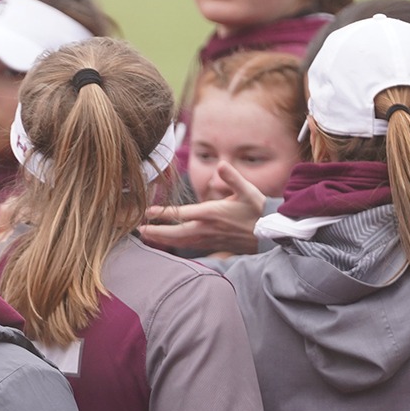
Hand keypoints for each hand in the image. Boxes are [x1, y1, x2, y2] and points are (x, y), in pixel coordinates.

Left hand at [138, 162, 266, 255]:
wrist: (270, 232)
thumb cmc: (258, 209)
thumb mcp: (248, 190)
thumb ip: (233, 177)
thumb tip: (221, 164)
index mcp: (212, 214)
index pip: (182, 214)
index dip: (163, 214)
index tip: (147, 212)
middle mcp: (207, 228)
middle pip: (176, 233)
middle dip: (157, 232)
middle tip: (139, 230)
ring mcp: (209, 239)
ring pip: (181, 242)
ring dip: (163, 240)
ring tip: (147, 237)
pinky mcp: (213, 245)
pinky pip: (190, 246)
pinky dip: (176, 244)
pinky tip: (169, 242)